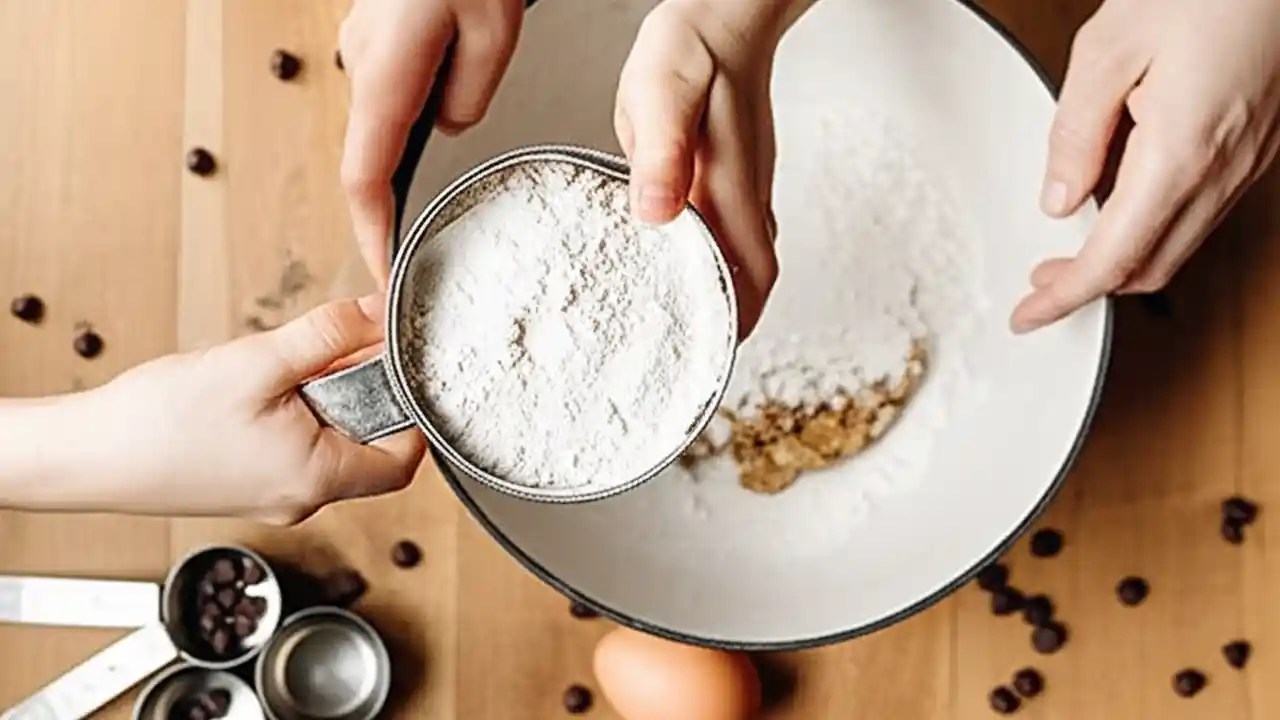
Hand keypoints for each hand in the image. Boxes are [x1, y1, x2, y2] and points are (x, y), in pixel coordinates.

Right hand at [1, 297, 424, 523]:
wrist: (89, 456)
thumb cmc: (161, 423)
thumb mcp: (259, 361)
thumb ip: (328, 335)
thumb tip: (376, 313)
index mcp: (319, 478)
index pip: (404, 459)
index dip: (415, 415)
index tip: (405, 370)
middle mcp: (303, 498)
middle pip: (371, 450)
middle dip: (366, 396)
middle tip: (343, 352)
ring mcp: (275, 497)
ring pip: (331, 445)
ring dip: (327, 401)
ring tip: (292, 367)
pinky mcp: (250, 488)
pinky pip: (296, 451)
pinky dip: (297, 415)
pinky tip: (265, 388)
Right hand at [339, 0, 523, 285]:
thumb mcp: (493, 29)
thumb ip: (469, 93)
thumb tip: (449, 126)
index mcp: (385, 72)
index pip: (365, 178)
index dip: (370, 234)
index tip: (380, 275)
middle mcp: (363, 60)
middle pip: (368, 153)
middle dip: (390, 204)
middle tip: (418, 248)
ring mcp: (364, 43)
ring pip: (386, 117)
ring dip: (407, 154)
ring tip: (439, 189)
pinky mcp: (378, 30)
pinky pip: (393, 89)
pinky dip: (412, 116)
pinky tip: (442, 117)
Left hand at [614, 0, 810, 337]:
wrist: (721, 14)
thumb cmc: (691, 48)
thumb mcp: (661, 93)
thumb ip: (660, 153)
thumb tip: (657, 213)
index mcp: (729, 188)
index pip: (750, 273)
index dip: (739, 321)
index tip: (715, 355)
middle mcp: (745, 196)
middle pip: (754, 279)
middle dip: (732, 324)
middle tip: (695, 357)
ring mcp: (745, 188)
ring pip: (745, 259)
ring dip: (727, 296)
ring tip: (689, 326)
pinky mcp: (733, 177)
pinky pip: (732, 234)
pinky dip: (717, 264)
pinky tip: (683, 267)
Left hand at [1014, 0, 1279, 332]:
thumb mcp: (1109, 47)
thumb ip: (1076, 131)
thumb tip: (1060, 196)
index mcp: (1181, 152)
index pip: (1113, 258)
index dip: (1064, 297)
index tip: (1028, 315)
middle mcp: (1223, 169)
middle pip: (1150, 267)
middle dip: (1089, 286)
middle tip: (1040, 281)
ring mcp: (1248, 161)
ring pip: (1179, 244)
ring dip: (1122, 259)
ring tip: (1071, 248)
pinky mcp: (1256, 147)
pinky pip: (1200, 211)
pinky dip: (1153, 228)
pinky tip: (1121, 206)